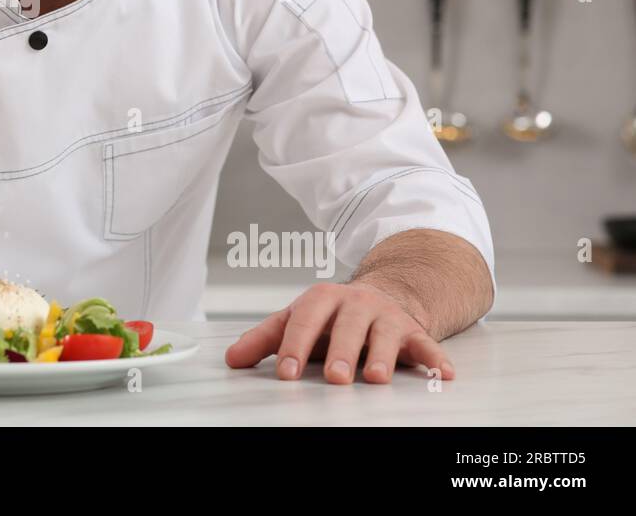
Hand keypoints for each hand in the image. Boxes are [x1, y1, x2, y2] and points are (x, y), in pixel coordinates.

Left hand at [224, 281, 453, 384]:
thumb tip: (232, 361)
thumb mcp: (296, 321)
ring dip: (381, 356)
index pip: (303, 322)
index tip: (285, 374)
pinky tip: (442, 374)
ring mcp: (385, 316)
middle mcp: (355, 303)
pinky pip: (426, 343)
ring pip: (384, 334)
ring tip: (375, 377)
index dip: (293, 347)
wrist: (379, 294)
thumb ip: (265, 340)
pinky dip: (435, 357)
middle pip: (346, 327)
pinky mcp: (412, 330)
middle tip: (334, 378)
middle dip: (340, 352)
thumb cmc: (330, 316)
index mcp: (321, 300)